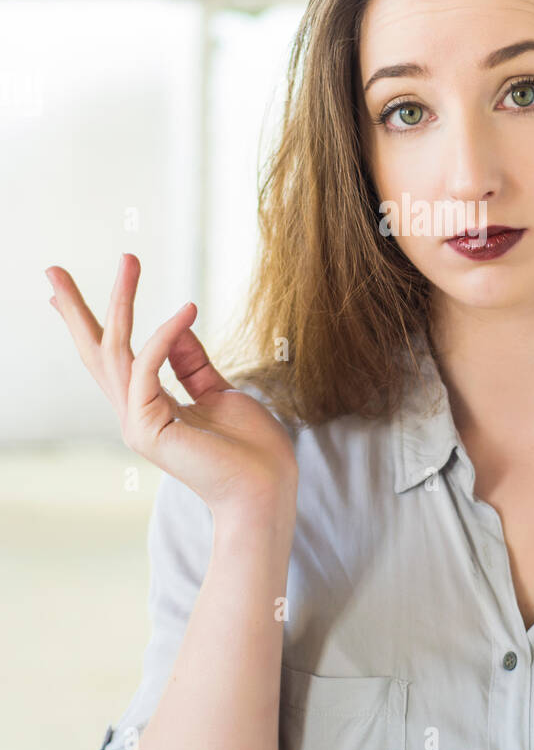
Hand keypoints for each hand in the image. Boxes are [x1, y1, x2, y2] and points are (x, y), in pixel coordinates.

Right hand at [45, 253, 297, 517]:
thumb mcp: (219, 393)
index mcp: (149, 408)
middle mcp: (135, 414)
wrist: (265, 490)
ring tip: (129, 259)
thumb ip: (194, 363)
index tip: (60, 294)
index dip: (92, 323)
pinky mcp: (148, 428)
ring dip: (120, 301)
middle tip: (51, 269)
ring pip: (115, 351)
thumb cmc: (251, 449)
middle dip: (74, 309)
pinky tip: (188, 309)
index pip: (112, 360)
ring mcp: (136, 423)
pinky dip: (166, 334)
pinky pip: (148, 366)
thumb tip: (179, 323)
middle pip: (96, 352)